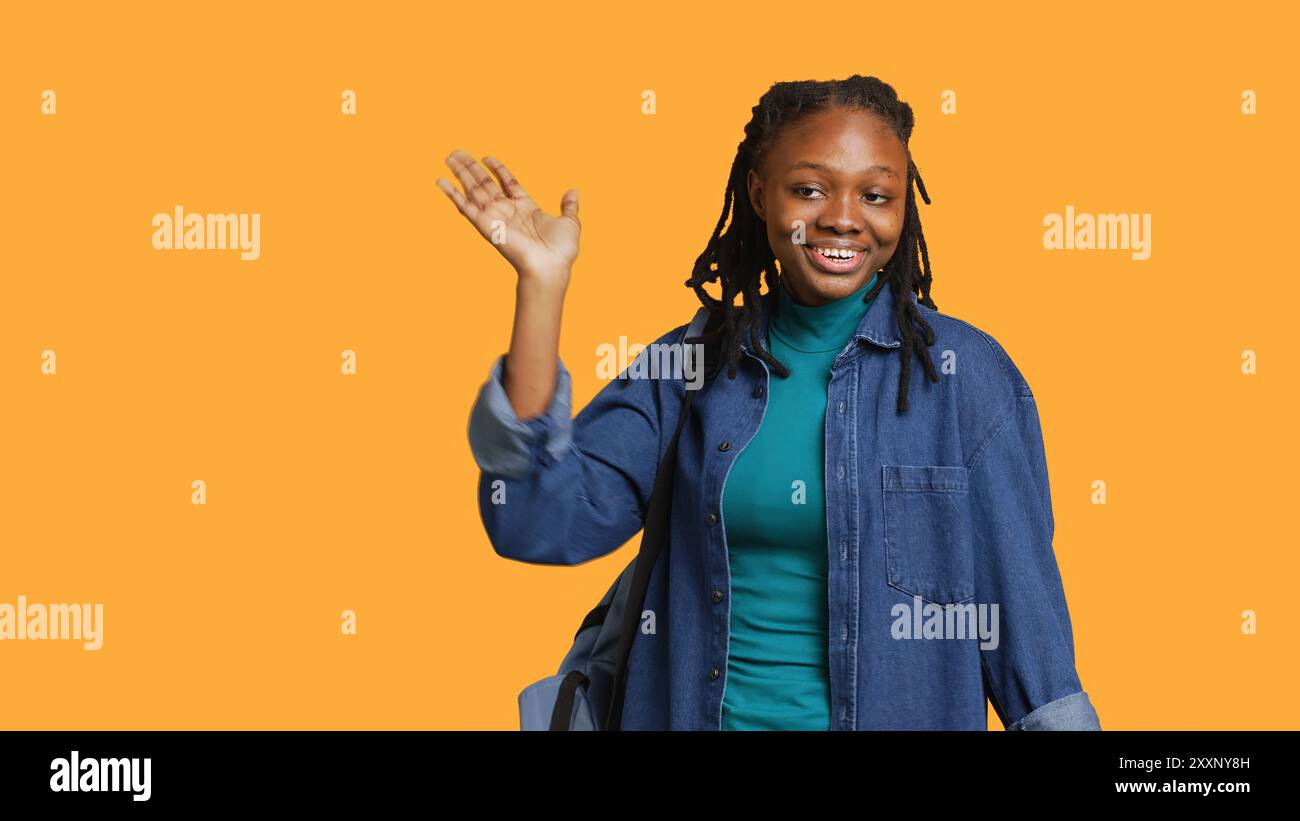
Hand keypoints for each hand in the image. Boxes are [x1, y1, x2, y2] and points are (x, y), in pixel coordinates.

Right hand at [437, 150, 579, 283]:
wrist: (549, 266)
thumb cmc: (560, 250)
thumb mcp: (570, 222)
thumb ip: (569, 205)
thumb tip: (574, 191)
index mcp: (525, 207)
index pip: (507, 182)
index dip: (498, 169)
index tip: (487, 157)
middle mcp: (507, 211)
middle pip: (485, 183)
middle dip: (472, 167)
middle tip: (457, 153)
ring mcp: (494, 216)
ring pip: (473, 189)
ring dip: (460, 172)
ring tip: (448, 156)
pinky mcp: (484, 224)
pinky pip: (464, 206)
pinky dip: (451, 193)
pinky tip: (440, 181)